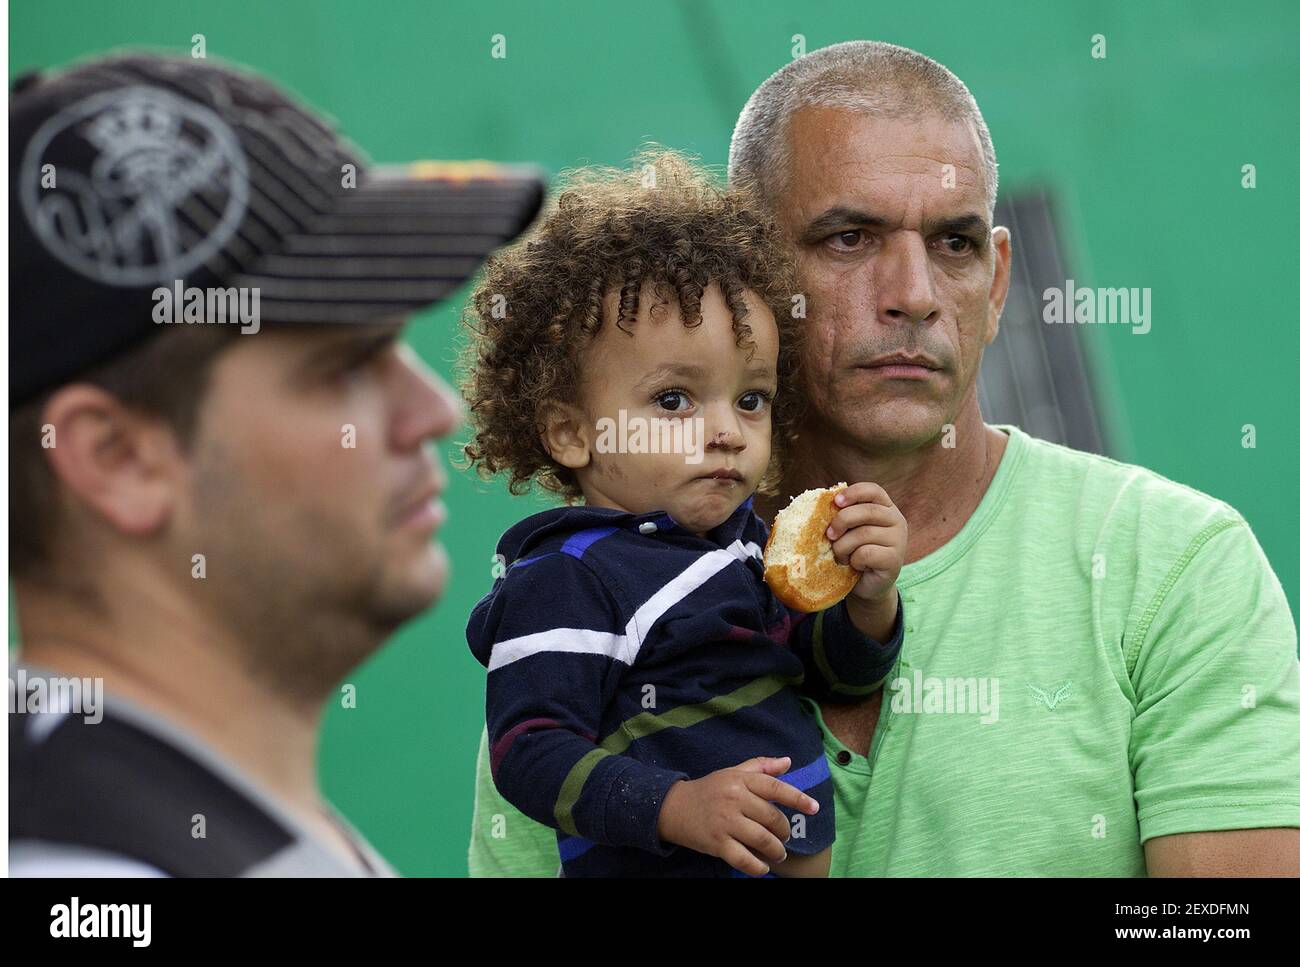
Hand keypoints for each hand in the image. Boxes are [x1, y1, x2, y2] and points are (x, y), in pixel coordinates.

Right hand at [656, 756, 819, 876]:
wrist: (673, 807)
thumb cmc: (709, 789)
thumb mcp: (732, 773)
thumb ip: (761, 767)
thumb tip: (788, 762)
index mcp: (740, 780)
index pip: (775, 788)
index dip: (797, 798)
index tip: (813, 808)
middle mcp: (735, 799)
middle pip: (772, 818)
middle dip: (784, 832)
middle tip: (783, 838)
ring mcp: (725, 822)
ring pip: (762, 840)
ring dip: (776, 851)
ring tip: (777, 854)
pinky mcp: (716, 843)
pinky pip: (744, 859)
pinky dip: (757, 867)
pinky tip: (762, 867)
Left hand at [825, 482, 906, 634]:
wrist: (865, 586)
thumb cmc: (853, 553)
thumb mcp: (848, 530)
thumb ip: (843, 515)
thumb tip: (821, 503)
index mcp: (886, 508)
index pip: (873, 490)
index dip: (854, 492)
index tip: (836, 501)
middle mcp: (896, 520)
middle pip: (866, 511)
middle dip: (841, 521)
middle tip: (829, 535)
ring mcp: (899, 540)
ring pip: (864, 534)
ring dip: (844, 546)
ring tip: (842, 556)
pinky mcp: (895, 559)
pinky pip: (866, 553)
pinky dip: (854, 560)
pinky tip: (857, 566)